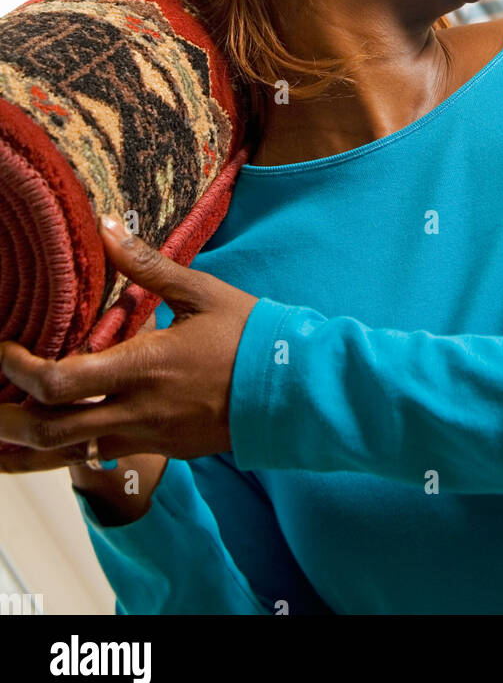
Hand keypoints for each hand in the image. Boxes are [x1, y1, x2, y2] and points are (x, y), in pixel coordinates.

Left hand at [0, 215, 258, 470]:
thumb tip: (104, 226)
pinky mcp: (160, 449)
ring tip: (0, 439)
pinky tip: (54, 439)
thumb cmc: (250, 336)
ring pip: (69, 455)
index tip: (4, 351)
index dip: (19, 370)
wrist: (293, 390)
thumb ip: (146, 265)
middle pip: (50, 432)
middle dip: (7, 423)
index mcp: (143, 366)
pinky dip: (66, 451)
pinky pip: (99, 456)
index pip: (59, 382)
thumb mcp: (200, 291)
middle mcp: (137, 410)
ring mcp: (147, 436)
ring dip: (27, 450)